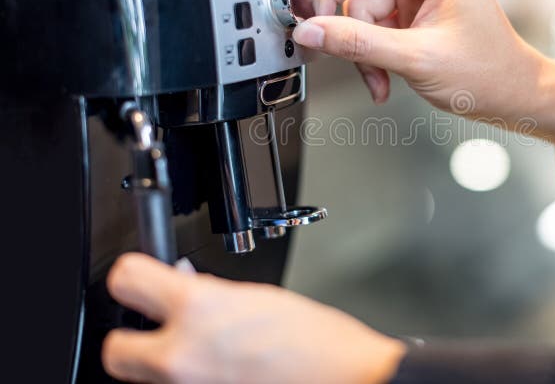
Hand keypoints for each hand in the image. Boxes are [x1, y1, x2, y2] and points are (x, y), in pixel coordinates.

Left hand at [102, 253, 405, 383]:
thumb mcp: (256, 296)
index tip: (139, 278)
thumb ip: (208, 291)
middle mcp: (182, 356)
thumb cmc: (315, 340)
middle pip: (115, 351)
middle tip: (159, 328)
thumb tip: (179, 286)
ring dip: (163, 364)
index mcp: (199, 309)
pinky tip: (221, 370)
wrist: (344, 380)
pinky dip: (190, 381)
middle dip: (133, 338)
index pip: (125, 280)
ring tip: (204, 352)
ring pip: (145, 379)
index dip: (131, 275)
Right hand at [288, 0, 554, 153]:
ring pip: (364, 7)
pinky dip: (371, 55)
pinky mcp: (414, 18)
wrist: (512, 98)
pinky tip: (382, 79)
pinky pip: (374, 27)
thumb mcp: (416, 59)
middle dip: (343, 12)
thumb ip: (359, 44)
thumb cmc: (488, 73)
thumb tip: (313, 31)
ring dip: (361, 46)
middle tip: (325, 35)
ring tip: (376, 76)